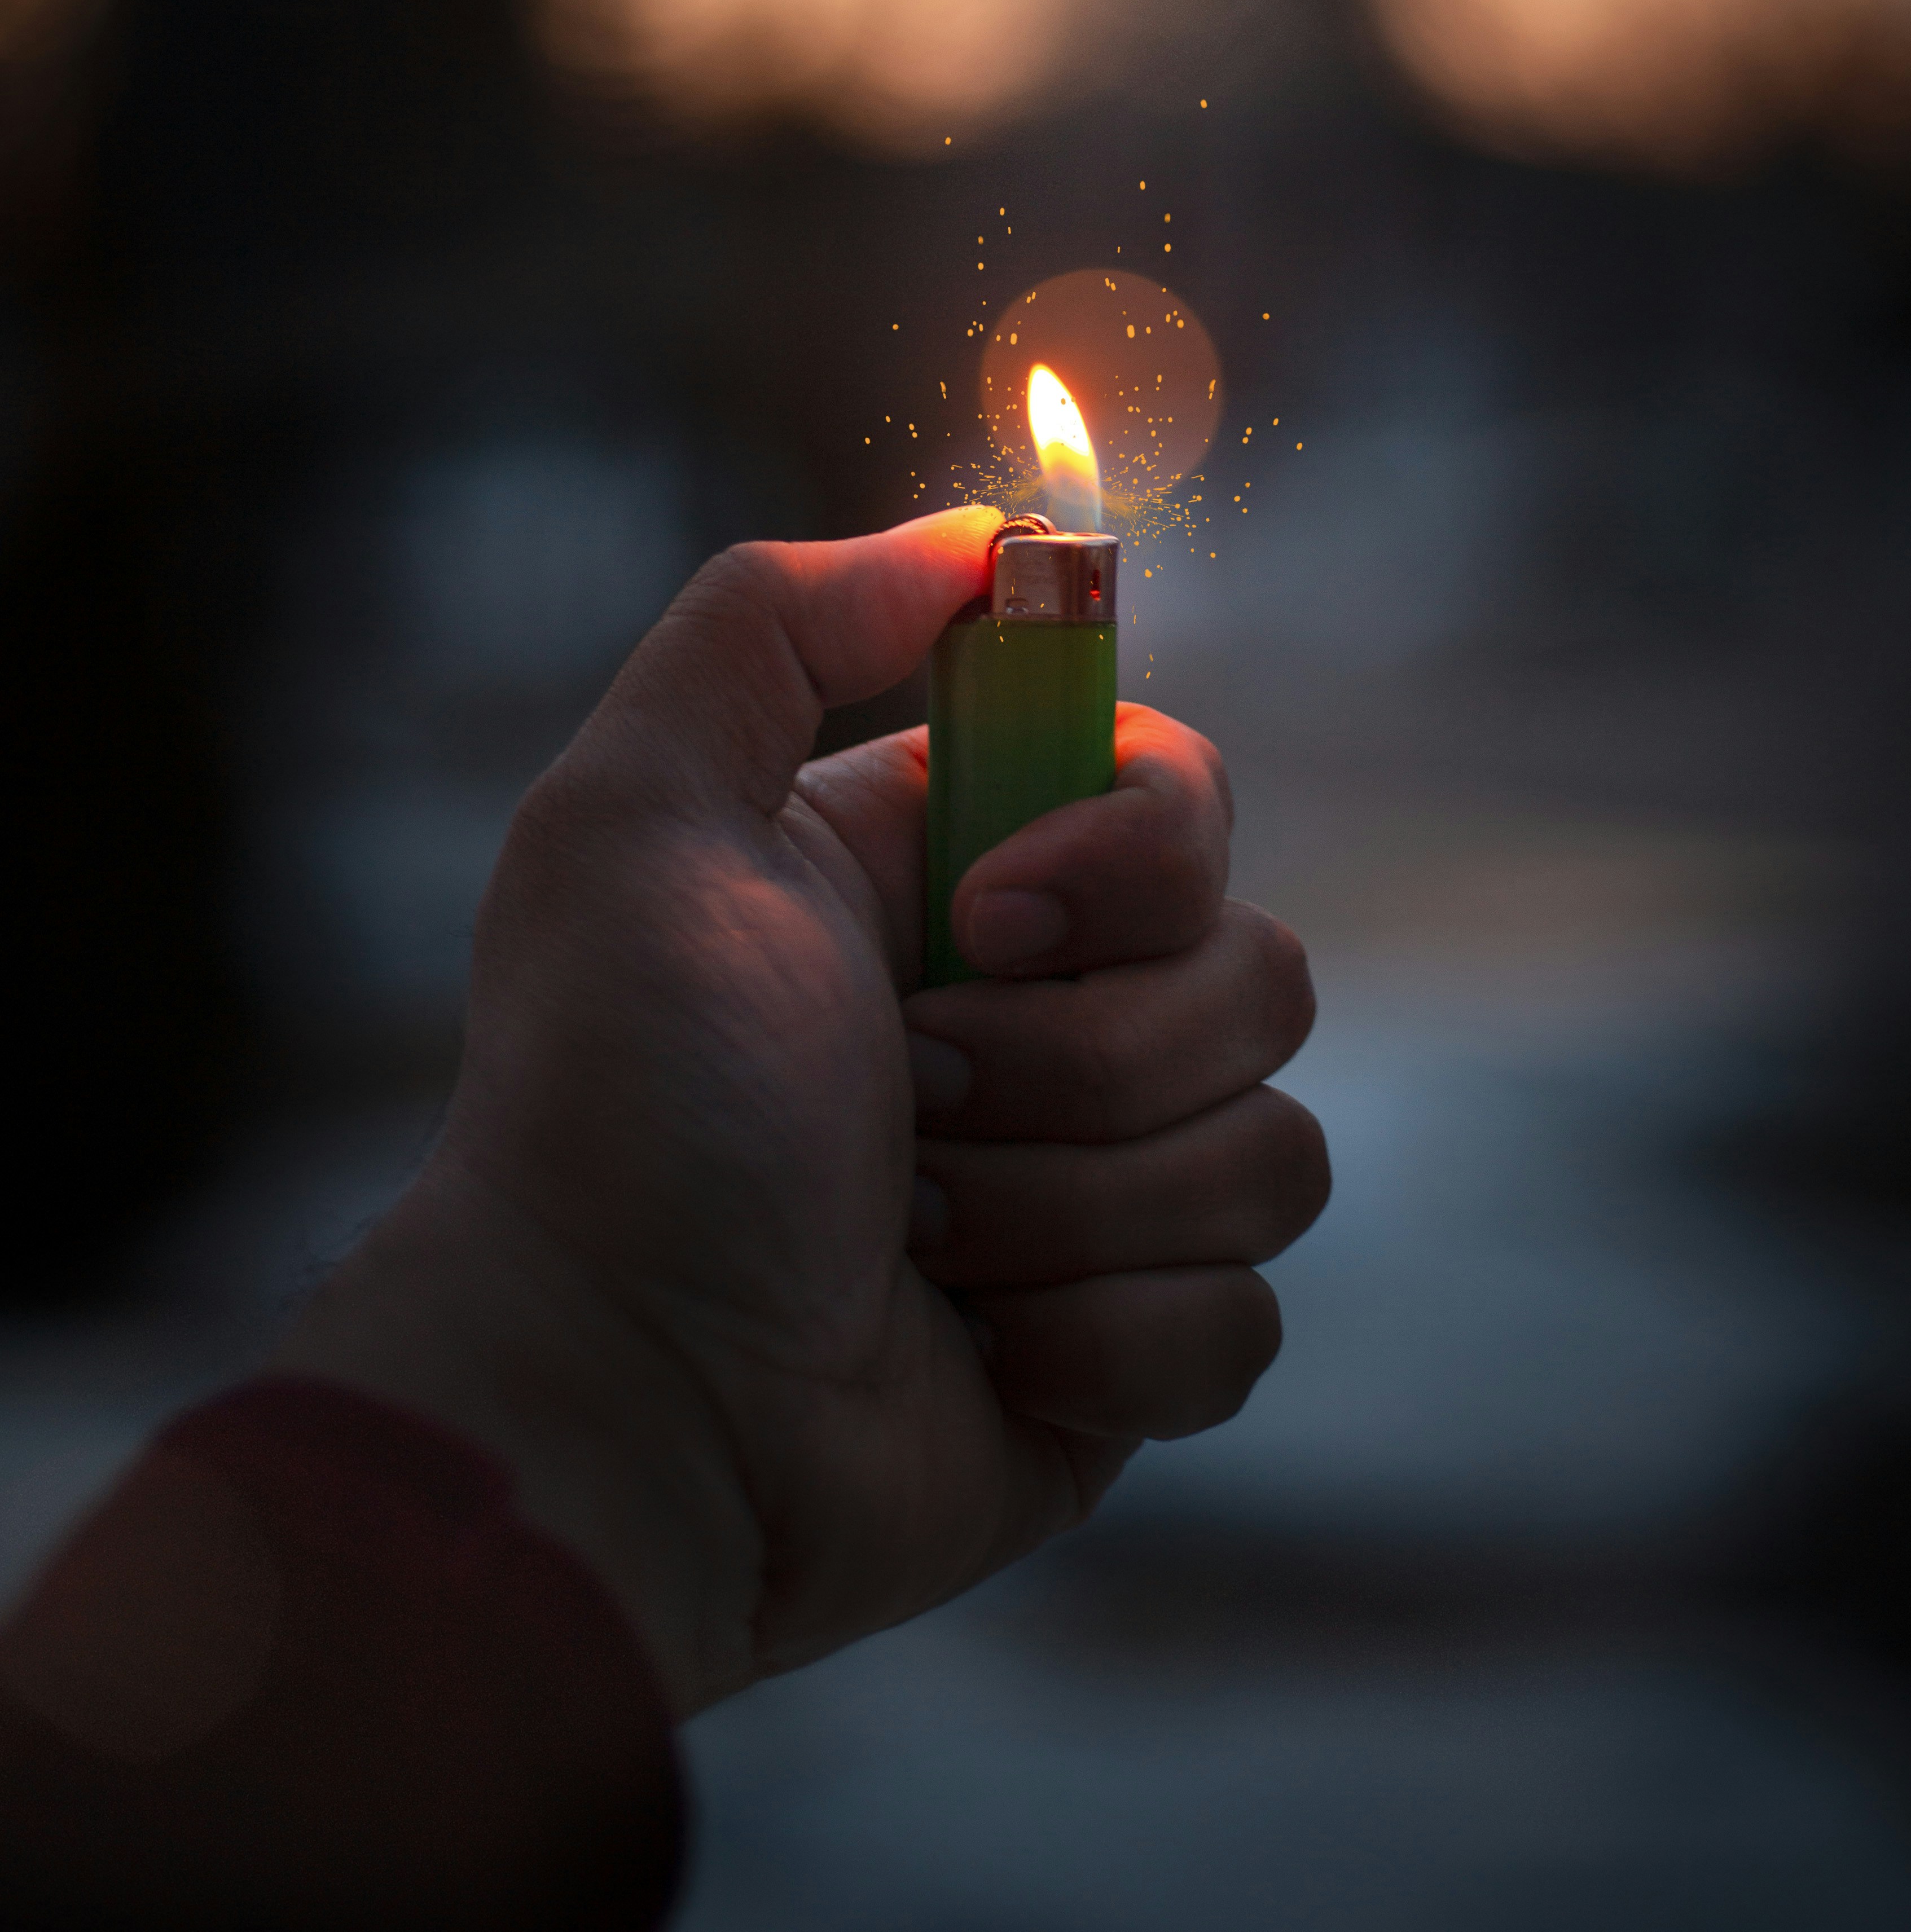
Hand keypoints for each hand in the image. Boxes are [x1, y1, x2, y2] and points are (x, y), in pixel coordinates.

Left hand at [280, 509, 1325, 1717]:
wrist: (616, 1403)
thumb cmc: (618, 1106)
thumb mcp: (635, 812)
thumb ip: (778, 620)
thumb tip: (982, 528)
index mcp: (960, 885)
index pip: (1185, 801)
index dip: (1133, 855)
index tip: (989, 914)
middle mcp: (1045, 1024)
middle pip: (1263, 975)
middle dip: (1081, 1059)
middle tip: (908, 1107)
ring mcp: (1097, 1197)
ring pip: (1272, 1156)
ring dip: (1077, 1205)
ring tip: (920, 1237)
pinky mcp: (1123, 1359)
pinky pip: (1243, 1326)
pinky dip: (1104, 1344)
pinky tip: (974, 1351)